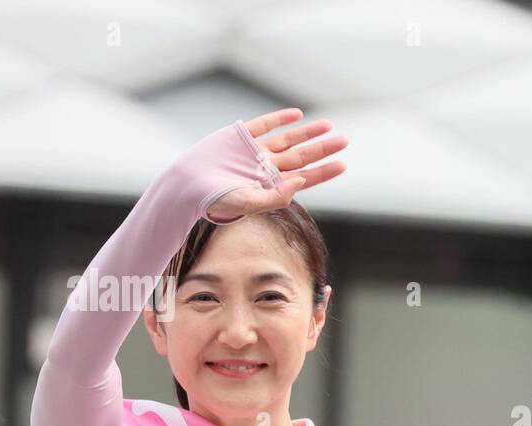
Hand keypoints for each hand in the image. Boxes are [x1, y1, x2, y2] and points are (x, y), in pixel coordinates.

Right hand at [207, 108, 347, 220]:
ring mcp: (255, 151)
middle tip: (344, 141)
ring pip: (288, 140)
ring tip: (328, 126)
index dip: (324, 171)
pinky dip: (280, 119)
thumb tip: (301, 181)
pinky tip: (297, 115)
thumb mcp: (248, 204)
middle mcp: (267, 168)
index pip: (305, 178)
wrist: (186, 185)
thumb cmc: (216, 201)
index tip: (343, 164)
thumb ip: (276, 196)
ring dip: (308, 133)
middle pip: (302, 157)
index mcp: (272, 186)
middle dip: (323, 149)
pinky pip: (264, 125)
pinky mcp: (240, 136)